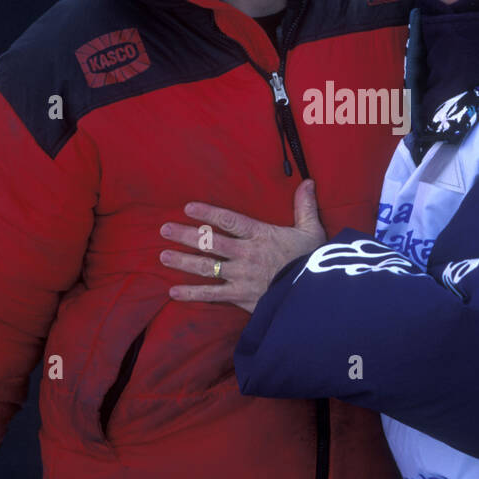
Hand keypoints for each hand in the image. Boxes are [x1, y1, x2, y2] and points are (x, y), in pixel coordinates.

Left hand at [158, 180, 326, 311]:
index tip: (188, 207)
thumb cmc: (312, 260)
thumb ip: (305, 206)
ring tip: (163, 256)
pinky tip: (173, 293)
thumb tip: (308, 181)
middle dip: (185, 235)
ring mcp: (241, 276)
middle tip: (164, 230)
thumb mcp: (311, 231)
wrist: (315, 295)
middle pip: (210, 242)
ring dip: (183, 261)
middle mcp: (246, 254)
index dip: (208, 212)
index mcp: (261, 235)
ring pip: (206, 267)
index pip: (229, 220)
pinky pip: (212, 295)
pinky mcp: (240, 297)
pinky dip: (192, 294)